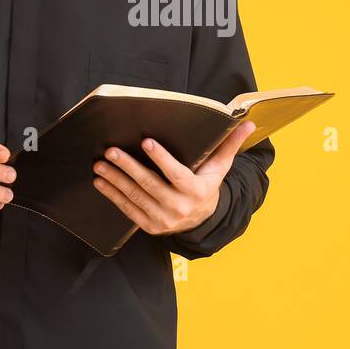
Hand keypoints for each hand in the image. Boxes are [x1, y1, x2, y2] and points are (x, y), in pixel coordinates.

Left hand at [91, 120, 256, 235]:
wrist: (202, 220)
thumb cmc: (208, 185)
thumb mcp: (220, 167)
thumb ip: (230, 145)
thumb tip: (248, 122)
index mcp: (196, 191)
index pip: (176, 174)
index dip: (161, 158)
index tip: (146, 141)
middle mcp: (179, 208)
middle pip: (149, 185)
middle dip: (128, 167)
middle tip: (111, 151)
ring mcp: (163, 219)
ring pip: (135, 197)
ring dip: (115, 180)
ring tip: (100, 164)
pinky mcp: (149, 227)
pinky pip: (128, 210)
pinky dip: (113, 196)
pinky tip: (100, 182)